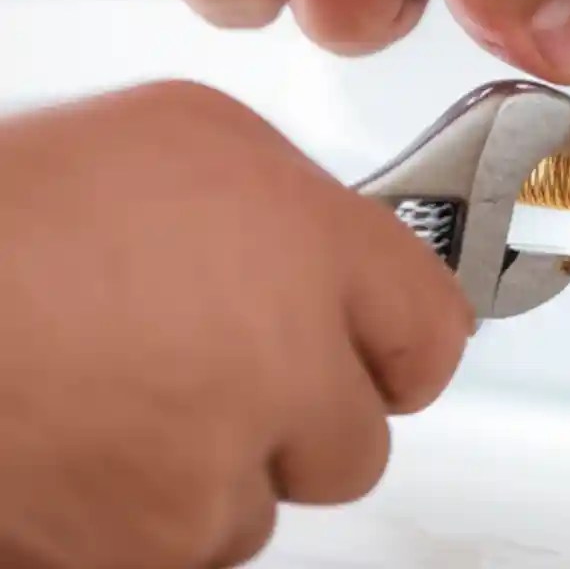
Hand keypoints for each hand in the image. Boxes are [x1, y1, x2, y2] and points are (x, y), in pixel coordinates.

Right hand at [0, 81, 471, 566]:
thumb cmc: (19, 209)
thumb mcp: (184, 136)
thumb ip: (291, 204)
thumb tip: (330, 253)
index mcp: (312, 249)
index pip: (434, 335)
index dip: (402, 346)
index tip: (385, 351)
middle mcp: (285, 368)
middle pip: (359, 443)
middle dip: (306, 420)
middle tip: (228, 373)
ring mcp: (218, 473)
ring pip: (263, 504)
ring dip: (217, 471)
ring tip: (127, 397)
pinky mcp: (149, 548)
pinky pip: (186, 547)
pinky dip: (148, 514)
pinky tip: (92, 442)